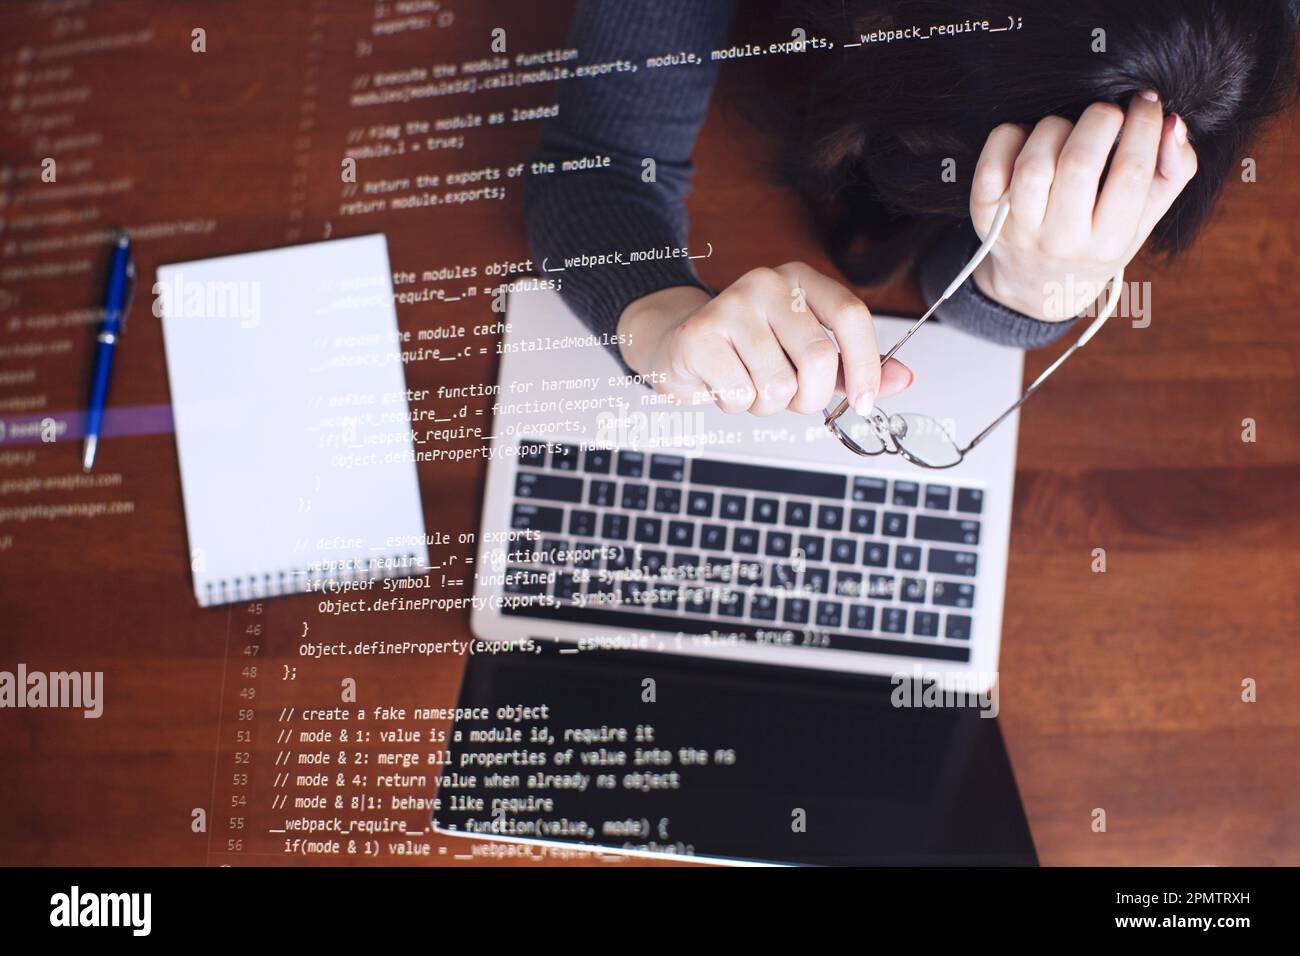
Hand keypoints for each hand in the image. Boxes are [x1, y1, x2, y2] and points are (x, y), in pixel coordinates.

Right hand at [616, 264, 912, 416]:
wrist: (677, 342)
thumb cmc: (749, 351)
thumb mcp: (806, 353)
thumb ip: (854, 367)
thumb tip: (902, 379)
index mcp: (803, 281)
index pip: (851, 315)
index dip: (866, 365)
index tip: (864, 403)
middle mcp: (768, 283)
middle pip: (819, 359)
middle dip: (811, 398)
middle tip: (793, 398)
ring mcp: (731, 305)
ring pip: (778, 386)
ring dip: (767, 404)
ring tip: (748, 384)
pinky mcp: (699, 335)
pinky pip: (740, 395)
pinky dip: (736, 405)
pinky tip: (722, 384)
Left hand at [970, 92, 1197, 320]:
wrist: (1039, 286)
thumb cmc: (1099, 241)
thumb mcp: (1144, 220)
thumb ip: (1172, 172)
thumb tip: (1172, 123)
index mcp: (1108, 241)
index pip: (1131, 174)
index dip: (1142, 127)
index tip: (1146, 101)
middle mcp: (1061, 240)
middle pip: (1078, 165)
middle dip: (1098, 121)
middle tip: (1107, 112)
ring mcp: (1019, 230)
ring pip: (1033, 164)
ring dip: (1054, 128)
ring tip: (1068, 128)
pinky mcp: (985, 217)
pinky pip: (990, 167)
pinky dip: (1008, 137)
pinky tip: (1028, 136)